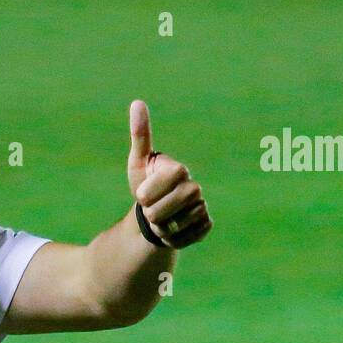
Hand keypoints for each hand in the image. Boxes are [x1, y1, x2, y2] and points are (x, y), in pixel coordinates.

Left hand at [127, 100, 212, 248]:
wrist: (154, 212)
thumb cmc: (145, 183)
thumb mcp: (138, 161)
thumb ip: (140, 135)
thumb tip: (137, 103)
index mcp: (179, 170)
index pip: (159, 186)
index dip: (146, 193)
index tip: (141, 194)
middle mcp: (195, 188)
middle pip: (163, 210)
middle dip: (150, 213)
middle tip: (150, 208)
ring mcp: (202, 207)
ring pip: (174, 226)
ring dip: (160, 227)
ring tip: (160, 219)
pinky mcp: (206, 225)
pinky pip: (185, 239)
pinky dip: (172, 239)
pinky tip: (171, 230)